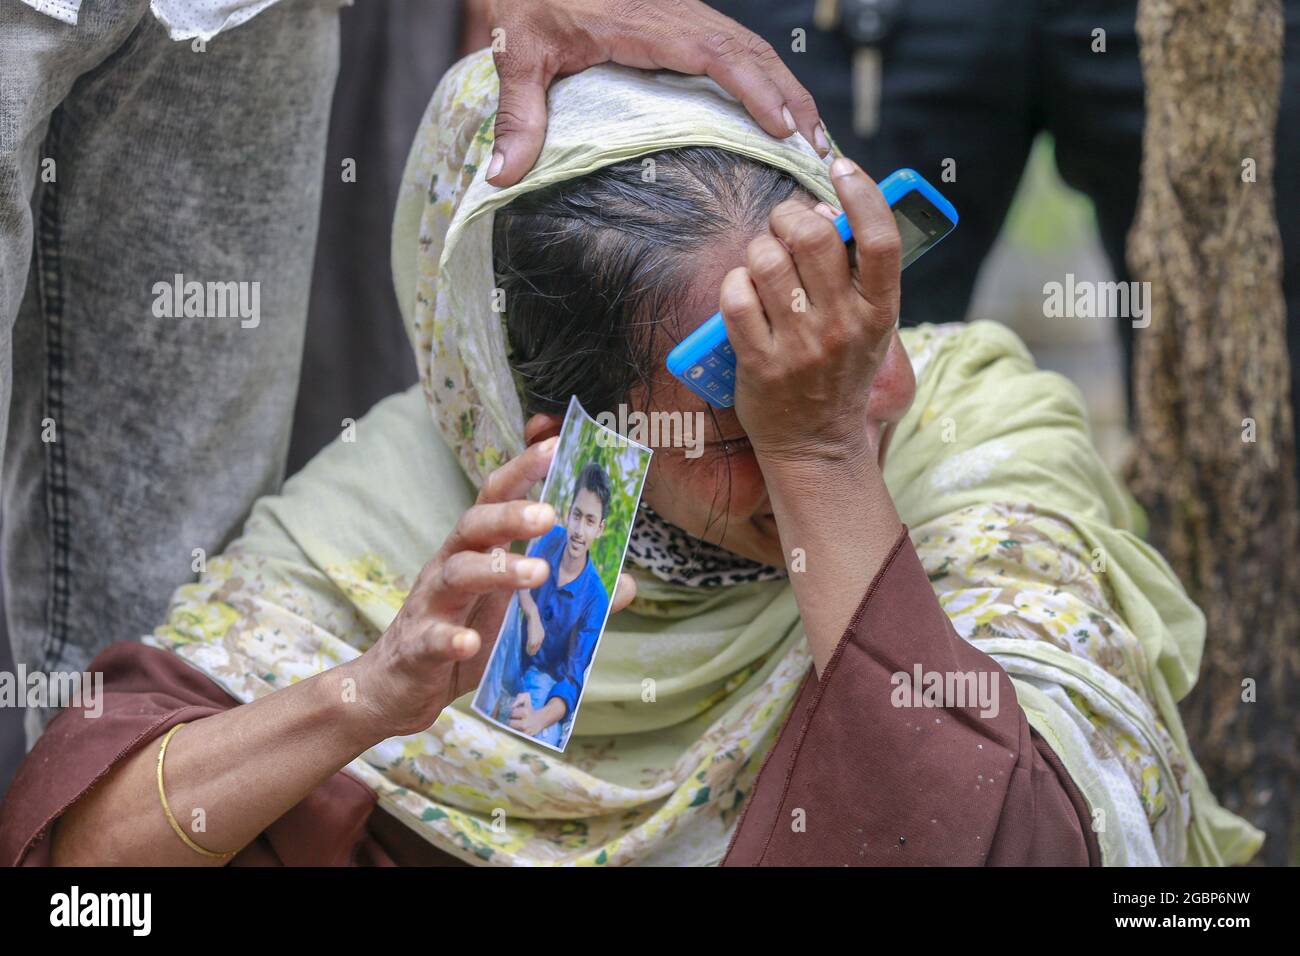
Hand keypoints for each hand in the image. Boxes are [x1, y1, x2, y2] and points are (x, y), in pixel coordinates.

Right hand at [341, 440, 635, 740]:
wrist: (402, 688)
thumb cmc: (467, 638)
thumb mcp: (522, 616)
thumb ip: (571, 597)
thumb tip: (627, 583)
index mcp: (478, 550)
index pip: (497, 498)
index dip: (522, 470)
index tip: (554, 445)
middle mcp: (451, 566)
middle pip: (474, 525)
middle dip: (510, 514)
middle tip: (549, 514)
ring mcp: (432, 604)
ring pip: (457, 574)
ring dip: (497, 570)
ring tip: (536, 573)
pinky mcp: (418, 646)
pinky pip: (433, 638)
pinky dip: (452, 638)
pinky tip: (470, 642)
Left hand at [474, 0, 827, 185]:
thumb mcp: (516, 51)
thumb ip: (517, 115)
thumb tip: (503, 177)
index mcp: (645, 23)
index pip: (716, 54)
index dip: (755, 89)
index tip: (783, 126)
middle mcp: (676, 15)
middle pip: (752, 53)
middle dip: (792, 100)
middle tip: (820, 151)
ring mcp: (684, 16)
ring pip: (753, 49)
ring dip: (788, 91)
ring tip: (816, 140)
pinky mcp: (683, 22)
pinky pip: (738, 50)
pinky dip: (767, 81)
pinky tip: (782, 112)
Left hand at [719, 158, 900, 469]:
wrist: (817, 446)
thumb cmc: (839, 373)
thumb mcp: (867, 326)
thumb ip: (854, 273)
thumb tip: (825, 212)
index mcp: (880, 311)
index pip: (880, 238)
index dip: (862, 192)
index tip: (840, 168)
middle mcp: (843, 325)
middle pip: (814, 237)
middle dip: (789, 216)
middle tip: (784, 225)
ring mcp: (800, 346)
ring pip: (766, 261)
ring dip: (757, 250)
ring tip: (762, 266)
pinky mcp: (761, 363)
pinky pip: (735, 298)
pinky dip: (734, 285)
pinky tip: (743, 293)